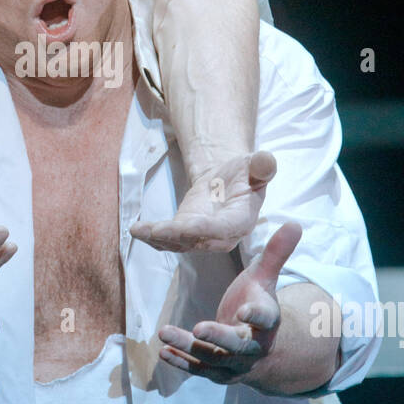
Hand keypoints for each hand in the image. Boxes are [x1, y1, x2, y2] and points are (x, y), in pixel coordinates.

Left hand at [130, 151, 276, 252]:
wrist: (228, 181)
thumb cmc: (244, 173)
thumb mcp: (255, 165)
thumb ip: (262, 166)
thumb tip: (266, 160)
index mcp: (241, 220)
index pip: (222, 229)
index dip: (204, 229)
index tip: (185, 225)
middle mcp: (221, 236)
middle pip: (197, 240)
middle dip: (175, 237)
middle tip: (155, 231)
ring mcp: (201, 239)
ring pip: (178, 242)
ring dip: (158, 238)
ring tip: (139, 230)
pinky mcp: (185, 236)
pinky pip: (167, 240)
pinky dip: (150, 237)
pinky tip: (136, 230)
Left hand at [158, 221, 301, 384]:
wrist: (262, 347)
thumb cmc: (258, 303)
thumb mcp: (265, 278)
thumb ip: (275, 253)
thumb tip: (294, 223)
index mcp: (267, 321)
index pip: (265, 319)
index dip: (256, 317)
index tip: (244, 311)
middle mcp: (252, 345)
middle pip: (236, 345)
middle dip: (218, 337)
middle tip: (199, 328)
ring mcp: (234, 362)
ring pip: (211, 359)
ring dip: (188, 347)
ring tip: (164, 332)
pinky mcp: (216, 371)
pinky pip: (198, 369)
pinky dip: (181, 362)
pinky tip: (163, 351)